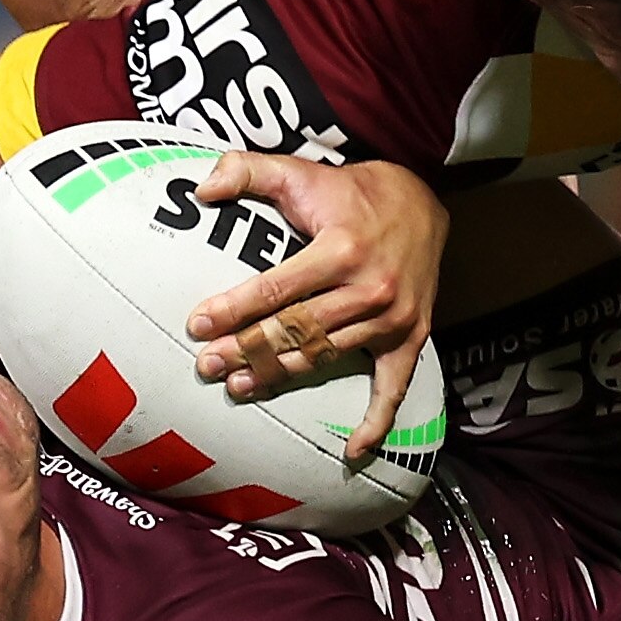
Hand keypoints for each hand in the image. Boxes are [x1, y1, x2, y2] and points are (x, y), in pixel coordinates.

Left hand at [184, 156, 447, 462]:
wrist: (423, 200)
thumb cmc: (351, 192)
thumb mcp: (302, 170)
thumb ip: (249, 170)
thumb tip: (202, 189)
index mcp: (342, 248)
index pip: (278, 288)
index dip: (234, 308)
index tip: (198, 324)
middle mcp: (370, 287)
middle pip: (297, 329)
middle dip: (247, 348)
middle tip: (207, 365)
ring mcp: (393, 317)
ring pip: (326, 356)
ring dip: (281, 376)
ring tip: (238, 386)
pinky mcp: (410, 337)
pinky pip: (394, 387)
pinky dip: (376, 422)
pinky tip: (351, 451)